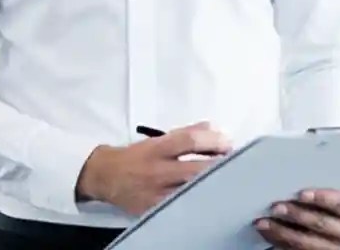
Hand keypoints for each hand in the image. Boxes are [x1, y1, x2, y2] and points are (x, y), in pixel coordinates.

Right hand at [76, 122, 231, 215]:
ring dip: (214, 184)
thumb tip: (211, 128)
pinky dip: (199, 200)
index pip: (189, 141)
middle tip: (234, 164)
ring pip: (193, 191)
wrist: (105, 176)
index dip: (213, 140)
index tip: (227, 143)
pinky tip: (210, 197)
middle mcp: (158, 171)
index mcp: (157, 149)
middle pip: (196, 169)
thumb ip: (183, 134)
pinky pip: (184, 207)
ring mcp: (157, 193)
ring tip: (227, 180)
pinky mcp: (156, 210)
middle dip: (219, 165)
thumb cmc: (134, 156)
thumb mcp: (155, 140)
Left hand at [255, 188, 339, 248]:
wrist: (312, 217)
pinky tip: (266, 231)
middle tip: (276, 207)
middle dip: (297, 215)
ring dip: (282, 231)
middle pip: (322, 224)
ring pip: (307, 243)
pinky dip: (277, 240)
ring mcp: (331, 246)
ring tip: (264, 221)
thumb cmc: (316, 199)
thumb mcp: (319, 190)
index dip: (322, 198)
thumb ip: (311, 187)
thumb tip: (289, 178)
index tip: (301, 194)